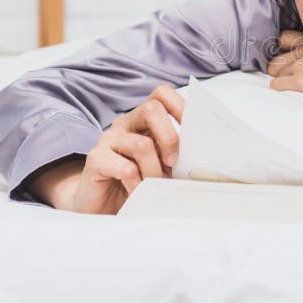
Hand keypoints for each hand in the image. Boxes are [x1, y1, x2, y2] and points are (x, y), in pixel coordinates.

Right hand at [72, 84, 183, 214]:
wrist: (101, 207)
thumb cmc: (138, 183)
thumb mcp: (163, 165)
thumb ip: (178, 154)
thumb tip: (207, 153)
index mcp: (144, 120)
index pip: (162, 94)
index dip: (181, 106)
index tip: (196, 130)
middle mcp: (126, 124)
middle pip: (151, 109)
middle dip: (170, 138)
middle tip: (173, 163)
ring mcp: (109, 139)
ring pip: (141, 144)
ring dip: (155, 170)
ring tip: (155, 185)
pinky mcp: (96, 159)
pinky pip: (125, 168)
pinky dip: (138, 184)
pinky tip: (137, 191)